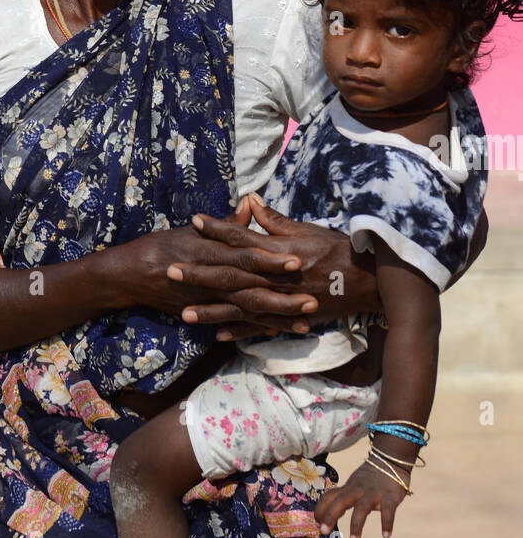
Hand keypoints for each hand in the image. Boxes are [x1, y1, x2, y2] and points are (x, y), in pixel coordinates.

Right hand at [115, 199, 305, 319]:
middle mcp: (215, 279)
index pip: (248, 257)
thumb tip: (250, 204)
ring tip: (304, 324)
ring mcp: (211, 300)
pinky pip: (235, 324)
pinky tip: (276, 334)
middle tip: (313, 301)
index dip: (272, 260)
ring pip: (248, 312)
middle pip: (254, 290)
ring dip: (276, 318)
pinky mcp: (207, 314)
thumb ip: (227, 223)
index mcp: (214, 254)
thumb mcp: (196, 230)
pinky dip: (254, 330)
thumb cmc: (166, 245)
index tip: (297, 262)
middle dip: (284, 298)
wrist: (135, 274)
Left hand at [168, 193, 378, 334]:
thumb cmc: (338, 250)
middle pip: (231, 274)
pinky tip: (216, 335)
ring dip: (211, 310)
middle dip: (199, 274)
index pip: (241, 237)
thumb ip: (276, 221)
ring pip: (239, 306)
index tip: (193, 221)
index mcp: (278, 251)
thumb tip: (250, 202)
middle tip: (170, 271)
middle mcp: (275, 277)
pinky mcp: (289, 317)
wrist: (367, 282)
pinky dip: (239, 331)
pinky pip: (260, 328)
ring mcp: (281, 300)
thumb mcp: (307, 230)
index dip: (217, 229)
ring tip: (183, 313)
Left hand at [314, 461, 407, 537]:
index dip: (321, 509)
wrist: (391, 459)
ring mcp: (374, 492)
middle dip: (331, 515)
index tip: (316, 523)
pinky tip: (386, 535)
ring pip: (362, 507)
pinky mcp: (390, 496)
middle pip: (341, 501)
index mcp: (348, 487)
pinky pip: (388, 510)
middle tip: (323, 531)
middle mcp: (359, 489)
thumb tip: (328, 516)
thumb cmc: (370, 478)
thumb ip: (343, 498)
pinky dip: (387, 522)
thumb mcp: (354, 485)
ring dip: (357, 525)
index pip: (329, 496)